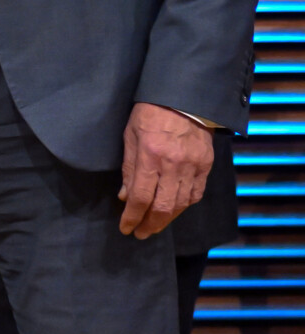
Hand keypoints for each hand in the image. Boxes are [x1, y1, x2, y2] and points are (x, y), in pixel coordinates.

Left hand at [119, 102, 213, 238]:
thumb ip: (129, 168)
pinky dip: (185, 206)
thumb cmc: (149, 114)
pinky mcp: (206, 166)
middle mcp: (173, 165)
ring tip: (154, 226)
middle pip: (163, 206)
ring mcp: (193, 167)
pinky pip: (196, 194)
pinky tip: (175, 211)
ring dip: (167, 219)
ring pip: (182, 204)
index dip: (133, 217)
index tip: (126, 228)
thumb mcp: (130, 136)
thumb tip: (126, 197)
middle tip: (140, 234)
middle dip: (150, 224)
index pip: (141, 197)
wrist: (184, 99)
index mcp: (151, 156)